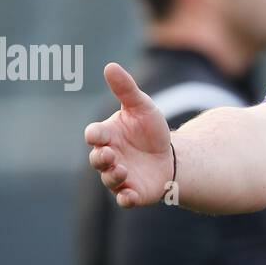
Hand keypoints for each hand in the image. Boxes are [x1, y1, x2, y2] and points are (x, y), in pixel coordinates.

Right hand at [85, 62, 173, 207]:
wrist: (171, 155)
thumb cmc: (150, 129)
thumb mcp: (142, 106)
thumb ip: (126, 89)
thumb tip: (110, 66)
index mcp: (108, 135)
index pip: (94, 135)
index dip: (94, 135)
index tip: (97, 134)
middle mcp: (109, 157)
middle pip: (97, 159)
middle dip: (100, 157)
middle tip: (109, 154)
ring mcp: (119, 176)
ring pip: (109, 179)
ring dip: (112, 175)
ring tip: (121, 169)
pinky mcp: (133, 192)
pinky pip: (124, 199)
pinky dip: (125, 199)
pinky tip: (129, 197)